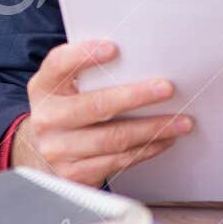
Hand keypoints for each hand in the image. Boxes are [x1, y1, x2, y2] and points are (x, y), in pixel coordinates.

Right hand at [11, 40, 193, 186]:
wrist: (42, 154)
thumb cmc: (65, 110)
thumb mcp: (65, 87)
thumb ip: (88, 72)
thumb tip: (138, 58)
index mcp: (44, 87)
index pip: (59, 64)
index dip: (84, 55)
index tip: (114, 48)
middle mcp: (47, 119)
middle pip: (96, 106)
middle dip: (136, 96)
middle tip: (166, 88)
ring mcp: (58, 150)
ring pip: (114, 138)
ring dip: (153, 128)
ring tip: (180, 121)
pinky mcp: (75, 175)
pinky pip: (118, 161)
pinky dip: (146, 149)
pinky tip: (164, 140)